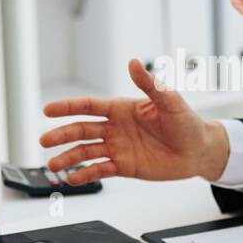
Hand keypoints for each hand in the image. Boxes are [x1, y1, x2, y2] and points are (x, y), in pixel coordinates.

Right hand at [39, 59, 230, 185]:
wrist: (198, 150)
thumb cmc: (186, 122)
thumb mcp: (170, 101)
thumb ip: (150, 84)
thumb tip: (134, 63)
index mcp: (122, 108)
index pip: (89, 106)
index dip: (68, 107)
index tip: (48, 110)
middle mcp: (115, 127)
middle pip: (82, 130)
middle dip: (62, 135)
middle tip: (44, 140)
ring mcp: (118, 147)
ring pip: (86, 152)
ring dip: (69, 158)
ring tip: (53, 164)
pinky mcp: (124, 166)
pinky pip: (100, 170)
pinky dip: (86, 174)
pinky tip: (73, 179)